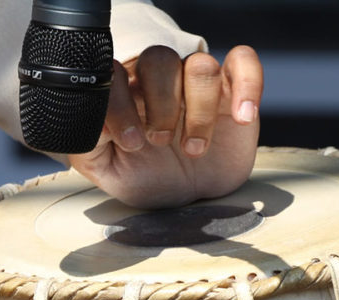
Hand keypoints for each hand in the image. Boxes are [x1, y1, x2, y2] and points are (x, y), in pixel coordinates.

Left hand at [68, 45, 261, 208]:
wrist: (183, 199)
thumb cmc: (144, 177)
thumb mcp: (106, 170)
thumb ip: (89, 144)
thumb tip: (95, 121)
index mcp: (125, 92)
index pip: (116, 74)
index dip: (120, 103)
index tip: (128, 141)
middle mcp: (160, 81)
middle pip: (159, 60)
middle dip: (160, 105)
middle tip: (159, 142)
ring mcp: (197, 84)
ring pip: (200, 65)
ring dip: (198, 109)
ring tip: (194, 149)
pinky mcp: (233, 91)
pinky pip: (244, 61)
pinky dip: (248, 83)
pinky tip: (241, 116)